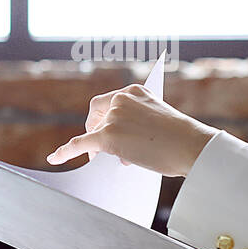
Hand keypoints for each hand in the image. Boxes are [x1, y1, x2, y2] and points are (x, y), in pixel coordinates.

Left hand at [46, 83, 218, 176]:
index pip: (109, 102)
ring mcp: (114, 117)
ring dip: (103, 147)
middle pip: (95, 114)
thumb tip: (120, 146)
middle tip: (104, 147)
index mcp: (134, 91)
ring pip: (95, 133)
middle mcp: (121, 99)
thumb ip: (137, 125)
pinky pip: (80, 143)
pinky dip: (65, 151)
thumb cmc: (182, 139)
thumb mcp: (158, 121)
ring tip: (124, 158)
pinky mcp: (108, 136)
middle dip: (98, 130)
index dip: (106, 119)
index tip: (110, 130)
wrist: (192, 146)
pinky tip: (55, 157)